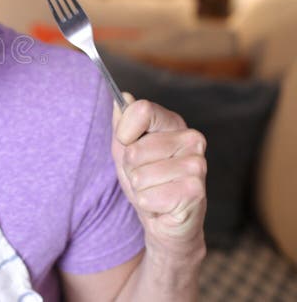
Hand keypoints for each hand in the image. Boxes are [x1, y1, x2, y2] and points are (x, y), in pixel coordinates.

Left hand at [111, 94, 206, 255]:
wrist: (166, 223)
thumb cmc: (146, 183)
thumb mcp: (126, 151)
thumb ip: (122, 124)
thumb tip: (123, 97)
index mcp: (174, 124)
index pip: (140, 110)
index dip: (124, 132)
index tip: (129, 144)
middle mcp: (192, 139)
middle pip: (134, 149)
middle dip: (131, 169)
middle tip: (147, 177)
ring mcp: (197, 164)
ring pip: (140, 175)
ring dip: (140, 189)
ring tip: (156, 190)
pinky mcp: (195, 190)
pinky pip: (148, 196)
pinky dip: (148, 204)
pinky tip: (163, 204)